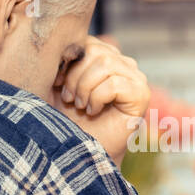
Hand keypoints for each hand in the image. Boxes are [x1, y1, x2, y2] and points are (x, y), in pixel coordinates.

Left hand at [48, 36, 149, 167]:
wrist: (81, 153)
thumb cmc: (67, 120)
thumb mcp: (56, 87)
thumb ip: (59, 63)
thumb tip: (53, 41)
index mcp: (104, 57)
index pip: (87, 41)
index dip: (67, 60)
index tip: (56, 83)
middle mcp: (122, 63)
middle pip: (95, 51)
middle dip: (74, 76)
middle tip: (68, 99)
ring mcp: (134, 77)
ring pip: (105, 64)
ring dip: (84, 88)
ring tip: (80, 106)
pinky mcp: (141, 93)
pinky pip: (114, 83)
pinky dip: (96, 98)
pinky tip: (93, 111)